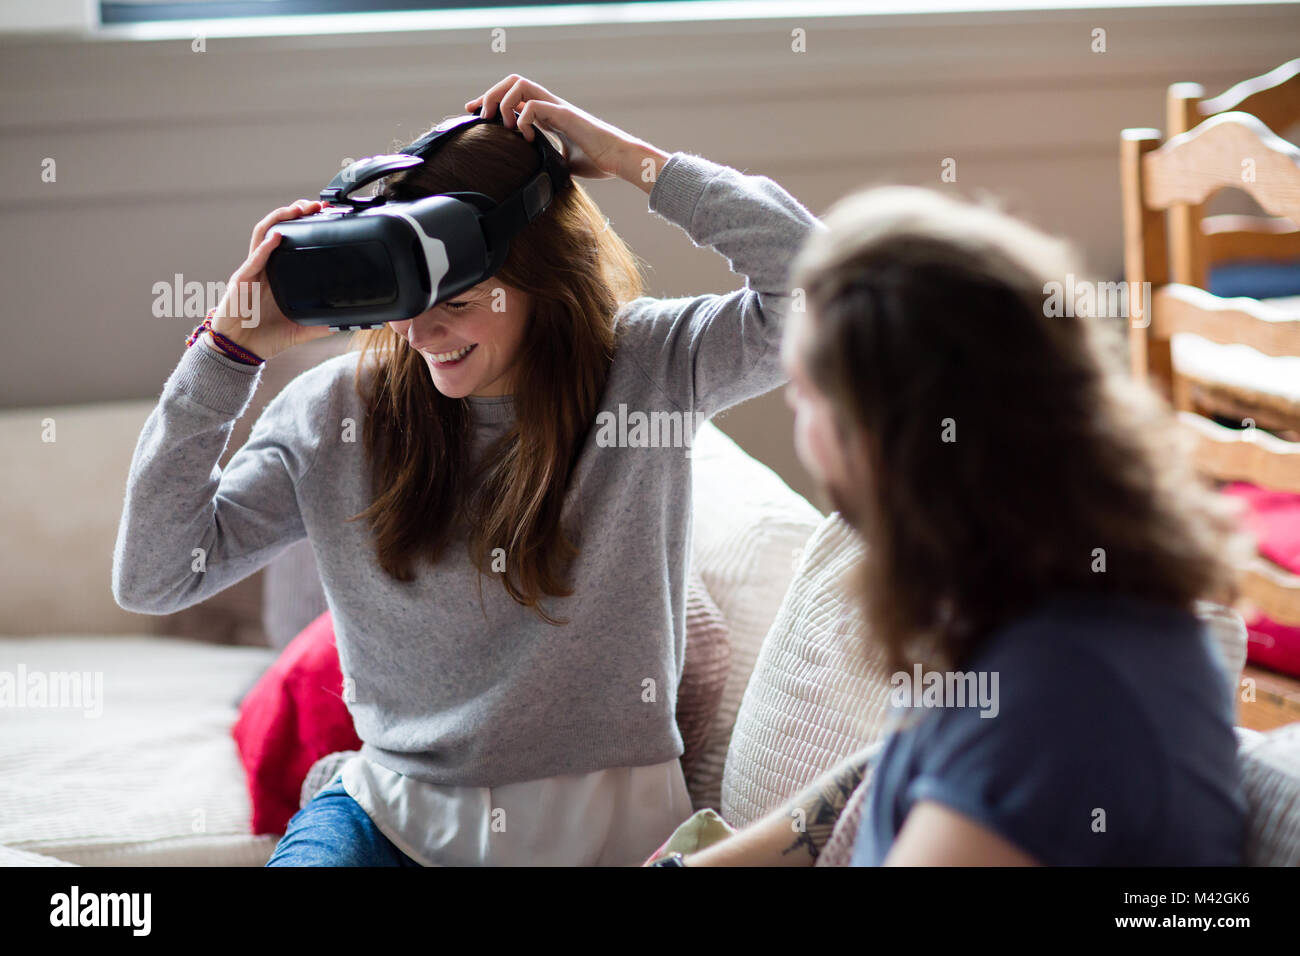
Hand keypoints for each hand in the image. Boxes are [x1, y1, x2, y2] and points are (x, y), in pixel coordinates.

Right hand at [209, 200, 336, 360]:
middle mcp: (262, 267)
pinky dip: (265, 248)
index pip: (288, 239)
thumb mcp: (299, 328)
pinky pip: (253, 260)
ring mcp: (250, 271)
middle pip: (275, 229)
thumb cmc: (264, 336)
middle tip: (315, 204)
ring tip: (296, 209)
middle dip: (293, 213)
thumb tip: (343, 323)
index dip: (303, 225)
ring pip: (261, 235)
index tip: (323, 215)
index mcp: (275, 273)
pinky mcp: (240, 282)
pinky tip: (277, 238)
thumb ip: (320, 323)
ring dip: (278, 219)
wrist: (239, 350)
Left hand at [464, 75, 660, 182]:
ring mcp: (557, 107)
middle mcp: (550, 105)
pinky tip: (525, 137)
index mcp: (547, 114)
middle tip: (481, 117)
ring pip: (520, 85)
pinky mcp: (564, 114)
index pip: (513, 96)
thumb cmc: (598, 161)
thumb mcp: (564, 163)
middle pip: (512, 81)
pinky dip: (522, 118)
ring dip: (503, 102)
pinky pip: (534, 105)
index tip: (473, 114)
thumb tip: (532, 178)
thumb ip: (547, 161)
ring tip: (504, 126)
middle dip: (490, 95)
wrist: (619, 160)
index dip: (490, 102)